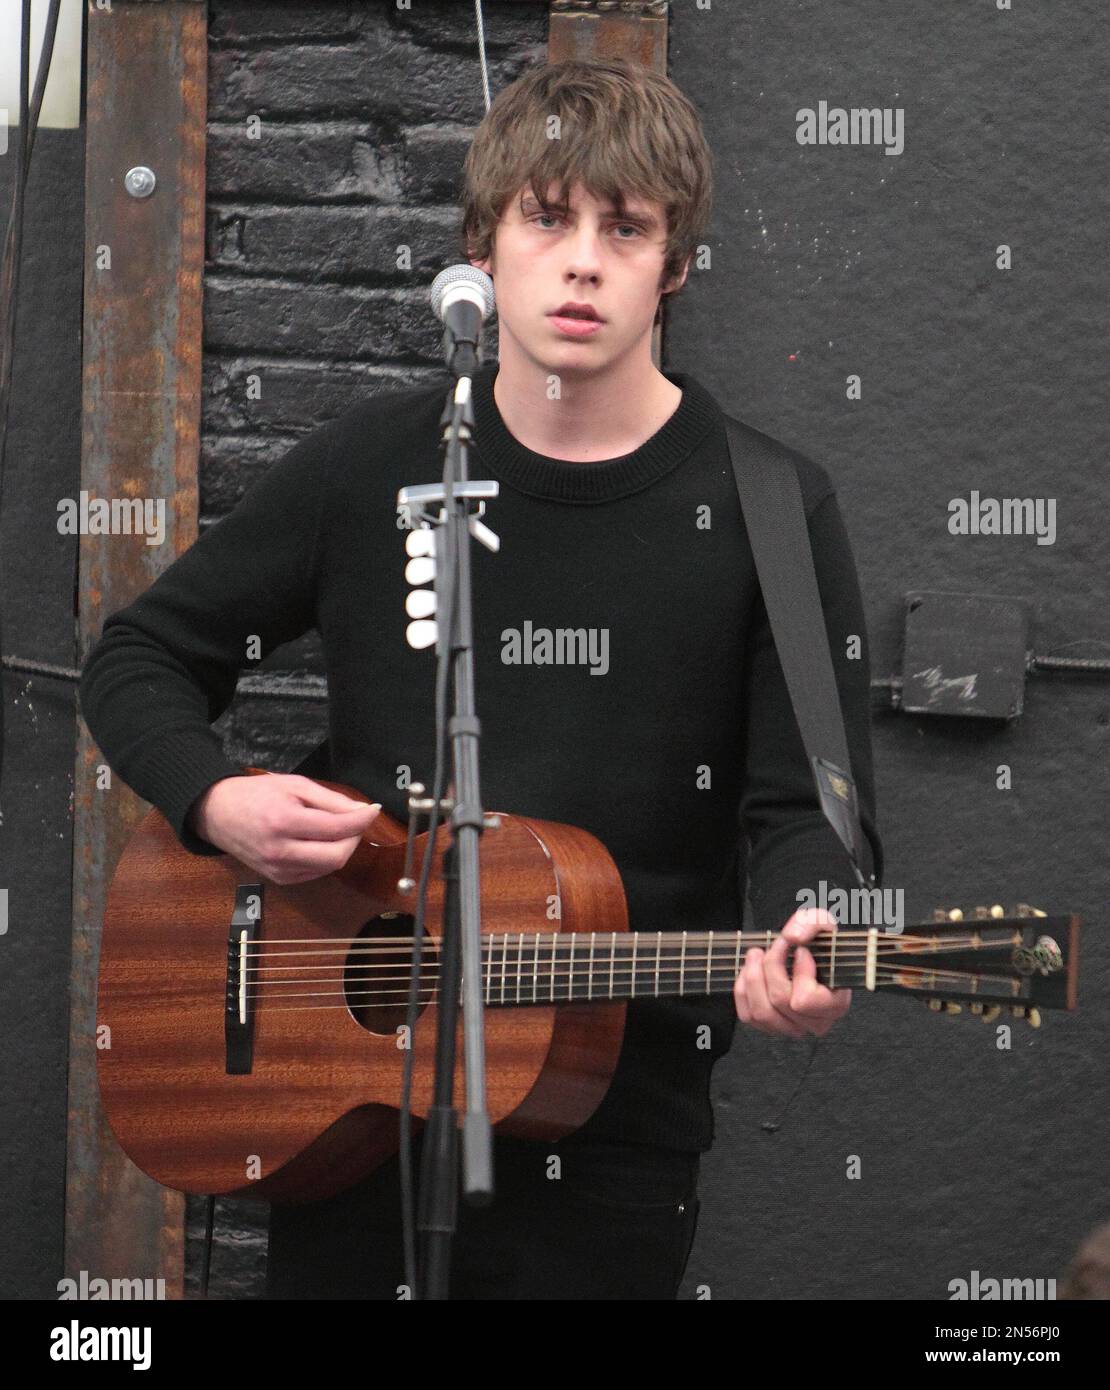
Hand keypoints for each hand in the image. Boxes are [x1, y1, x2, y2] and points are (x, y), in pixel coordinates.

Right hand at [187, 773, 381, 884]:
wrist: (216, 813)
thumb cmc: (255, 794)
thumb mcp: (294, 785)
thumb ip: (331, 800)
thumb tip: (362, 810)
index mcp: (283, 821)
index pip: (337, 828)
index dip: (361, 819)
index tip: (372, 809)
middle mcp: (280, 851)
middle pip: (337, 856)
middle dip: (354, 838)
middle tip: (355, 821)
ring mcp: (278, 869)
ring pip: (329, 867)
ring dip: (341, 848)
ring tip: (335, 828)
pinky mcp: (279, 879)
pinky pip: (315, 872)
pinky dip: (325, 858)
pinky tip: (318, 841)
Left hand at [733, 907, 851, 1038]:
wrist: (806, 953)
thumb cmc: (818, 942)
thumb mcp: (822, 922)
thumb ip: (813, 923)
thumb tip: (793, 938)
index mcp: (835, 1005)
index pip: (806, 1000)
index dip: (799, 973)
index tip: (802, 951)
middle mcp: (815, 1023)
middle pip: (781, 1001)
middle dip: (772, 966)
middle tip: (773, 946)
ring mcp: (792, 1028)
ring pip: (762, 1012)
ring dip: (753, 977)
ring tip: (756, 953)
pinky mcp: (771, 1027)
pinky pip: (748, 1016)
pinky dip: (743, 990)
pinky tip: (751, 971)